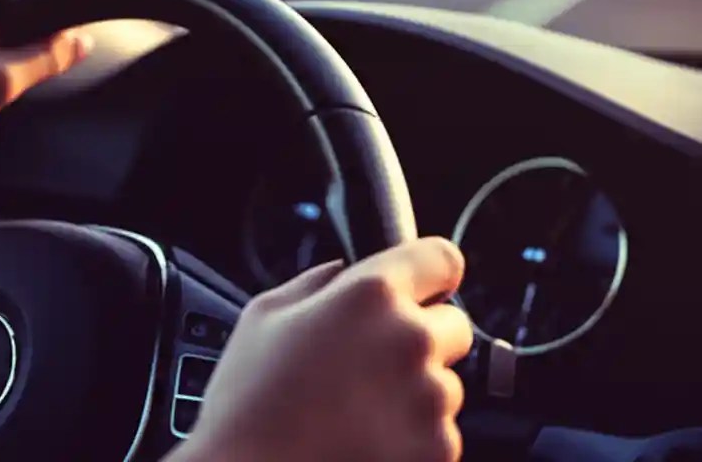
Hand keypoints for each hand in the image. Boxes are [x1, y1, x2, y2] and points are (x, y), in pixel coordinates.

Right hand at [174, 237, 472, 461]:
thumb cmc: (247, 402)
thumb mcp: (265, 316)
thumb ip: (318, 281)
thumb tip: (345, 270)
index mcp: (371, 295)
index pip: (442, 259)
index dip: (433, 274)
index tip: (426, 289)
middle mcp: (410, 339)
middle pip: (454, 325)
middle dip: (424, 340)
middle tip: (373, 366)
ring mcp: (429, 398)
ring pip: (446, 385)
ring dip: (417, 394)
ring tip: (359, 413)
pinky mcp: (439, 449)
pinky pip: (441, 434)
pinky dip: (414, 440)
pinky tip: (366, 442)